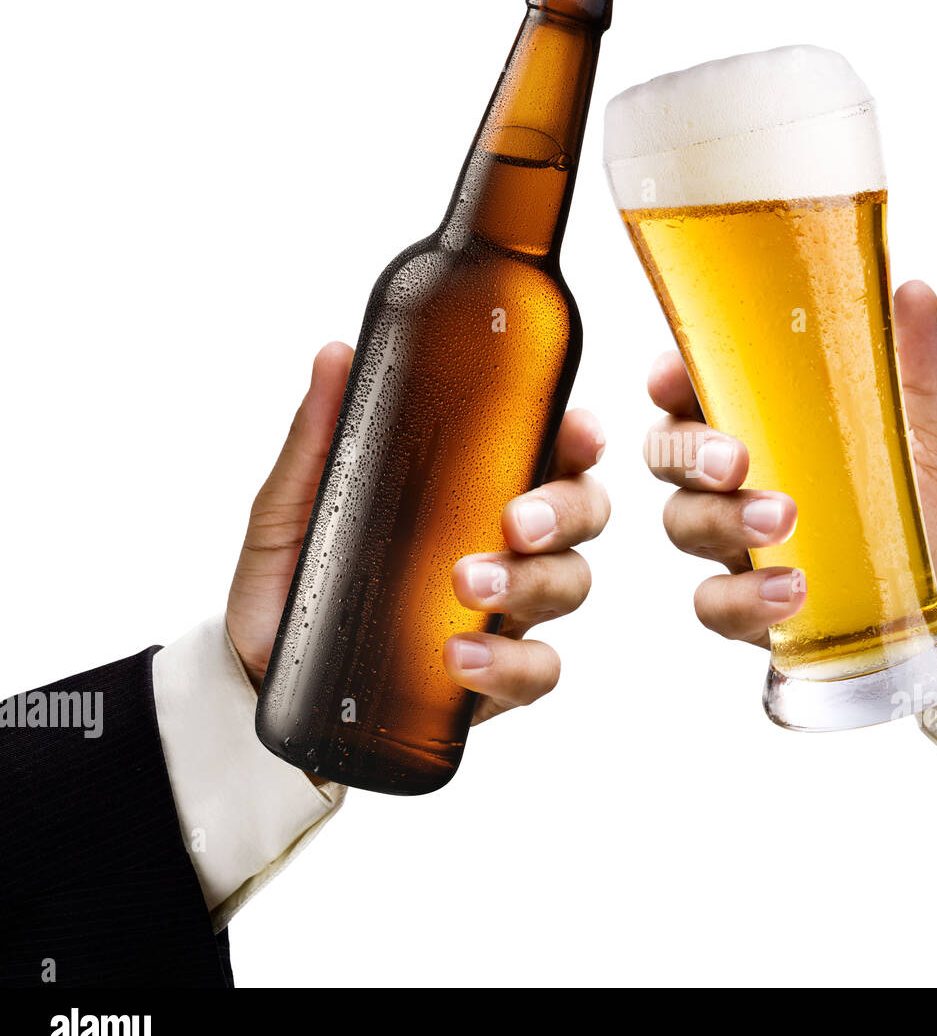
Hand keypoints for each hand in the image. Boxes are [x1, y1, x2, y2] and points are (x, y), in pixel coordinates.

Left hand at [227, 342, 608, 723]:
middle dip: (564, 512)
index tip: (576, 431)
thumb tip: (336, 358)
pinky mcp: (493, 677)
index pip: (549, 452)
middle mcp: (503, 545)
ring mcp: (506, 612)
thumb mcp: (293, 504)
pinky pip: (537, 671)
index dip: (579, 438)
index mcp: (472, 491)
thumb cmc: (289, 583)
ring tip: (467, 588)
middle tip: (516, 522)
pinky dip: (508, 664)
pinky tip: (459, 658)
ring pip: (569, 585)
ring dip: (530, 583)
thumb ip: (318, 437)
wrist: (256, 677)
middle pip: (582, 513)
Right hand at [644, 280, 936, 659]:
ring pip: (683, 524)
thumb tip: (914, 294)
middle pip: (669, 453)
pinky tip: (791, 591)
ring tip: (784, 523)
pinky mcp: (761, 610)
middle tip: (737, 462)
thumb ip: (929, 372)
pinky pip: (715, 604)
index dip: (671, 378)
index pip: (700, 389)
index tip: (675, 374)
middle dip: (687, 452)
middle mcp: (751, 480)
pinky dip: (741, 598)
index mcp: (781, 422)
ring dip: (719, 520)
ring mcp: (748, 545)